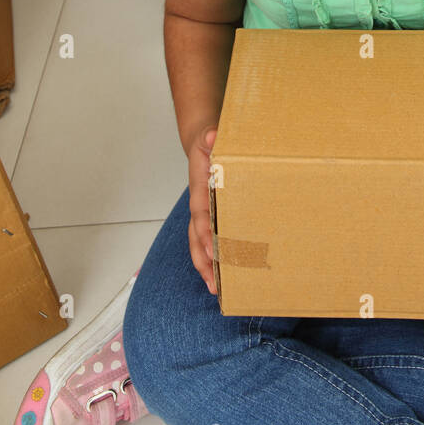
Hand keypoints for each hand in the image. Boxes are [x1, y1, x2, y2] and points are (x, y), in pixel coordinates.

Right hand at [187, 124, 218, 295]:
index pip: (200, 215)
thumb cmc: (208, 141)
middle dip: (203, 262)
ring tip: (218, 290)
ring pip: (201, 245)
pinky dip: (216, 258)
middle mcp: (199, 205)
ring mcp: (205, 213)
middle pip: (196, 239)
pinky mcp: (214, 215)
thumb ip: (211, 136)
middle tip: (215, 285)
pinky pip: (212, 239)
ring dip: (208, 267)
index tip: (211, 250)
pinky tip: (227, 274)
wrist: (203, 140)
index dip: (204, 233)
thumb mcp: (209, 135)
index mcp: (199, 190)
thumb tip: (212, 134)